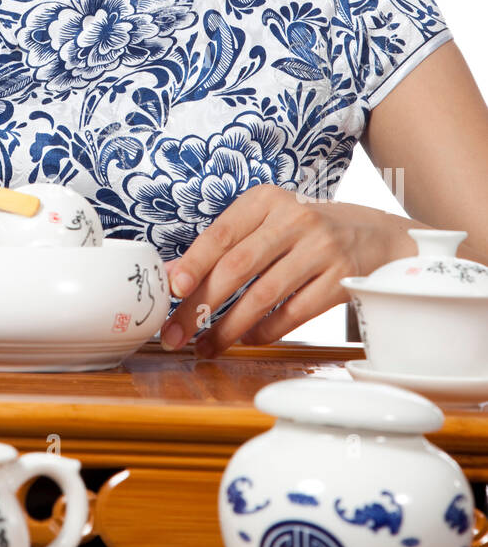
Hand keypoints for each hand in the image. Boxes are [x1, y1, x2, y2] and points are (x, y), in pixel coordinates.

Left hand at [159, 183, 415, 355]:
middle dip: (201, 305)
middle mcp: (294, 219)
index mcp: (266, 200)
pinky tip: (248, 340)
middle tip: (176, 333)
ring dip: (229, 327)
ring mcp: (321, 248)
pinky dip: (266, 331)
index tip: (174, 289)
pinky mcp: (341, 278)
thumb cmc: (304, 231)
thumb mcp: (266, 223)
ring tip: (207, 346)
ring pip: (263, 295)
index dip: (194, 263)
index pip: (221, 233)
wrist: (374, 235)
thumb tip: (173, 276)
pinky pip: (294, 313)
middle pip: (238, 267)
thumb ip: (223, 246)